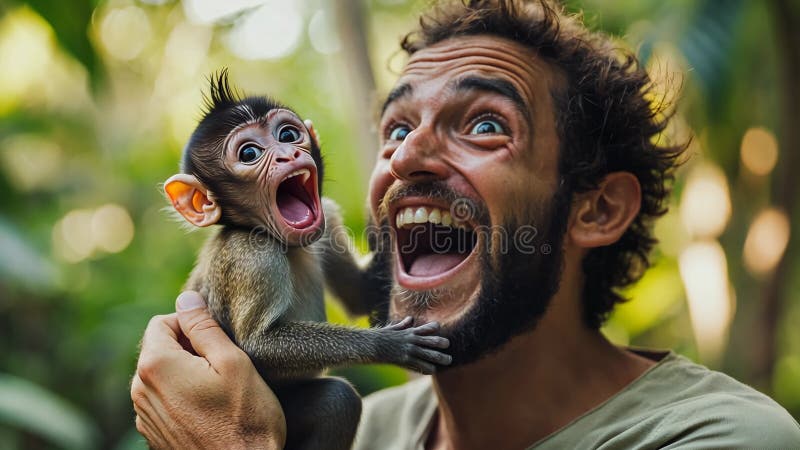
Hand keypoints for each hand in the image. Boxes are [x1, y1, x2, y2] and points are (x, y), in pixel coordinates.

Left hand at [131, 291, 285, 448]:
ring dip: (185, 373)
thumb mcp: (233, 362)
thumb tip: (186, 299)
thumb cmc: (245, 418)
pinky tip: (209, 410)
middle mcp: (140, 390)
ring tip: (217, 390)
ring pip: (161, 375)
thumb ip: (203, 327)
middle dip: (187, 349)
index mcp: (156, 366)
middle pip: (159, 348)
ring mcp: (144, 416)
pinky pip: (162, 401)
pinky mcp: (153, 435)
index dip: (191, 324)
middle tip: (221, 366)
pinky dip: (181, 397)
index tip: (217, 342)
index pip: (162, 322)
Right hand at [378, 317, 451, 373]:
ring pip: (430, 354)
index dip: (434, 327)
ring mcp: (409, 350)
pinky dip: (427, 368)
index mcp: (409, 331)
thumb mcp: (392, 329)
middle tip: (448, 346)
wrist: (369, 345)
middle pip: (432, 341)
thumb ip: (403, 325)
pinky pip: (420, 365)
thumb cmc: (379, 337)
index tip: (438, 328)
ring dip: (440, 357)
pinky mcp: (405, 360)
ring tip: (449, 360)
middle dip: (442, 343)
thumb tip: (410, 319)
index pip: (427, 327)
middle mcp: (412, 339)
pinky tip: (431, 371)